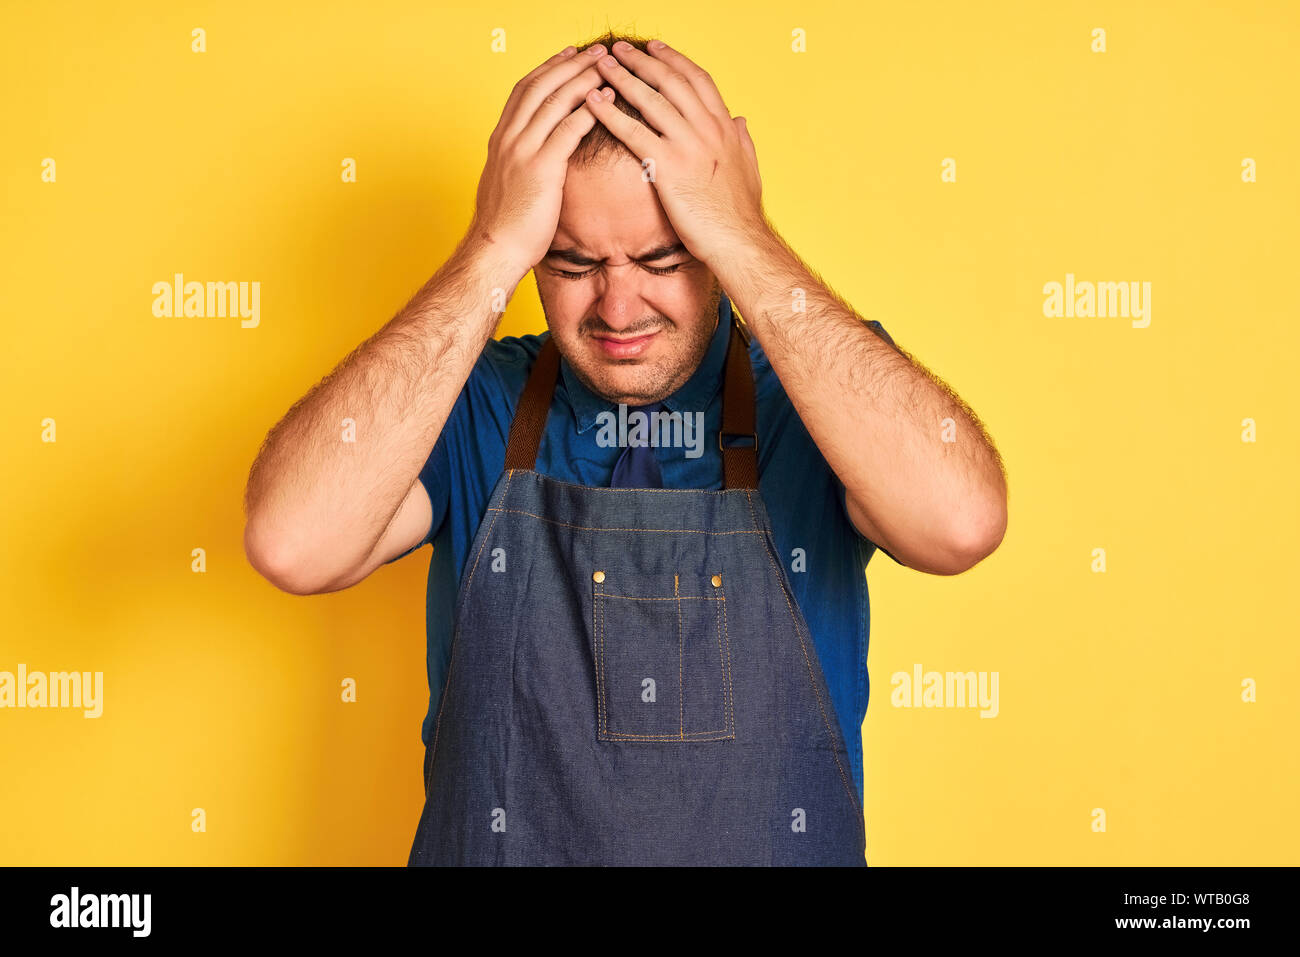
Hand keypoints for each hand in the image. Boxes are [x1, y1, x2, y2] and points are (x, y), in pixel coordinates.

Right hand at [467, 44, 614, 275]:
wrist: (495, 249)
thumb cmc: (505, 226)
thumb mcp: (507, 184)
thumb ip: (520, 162)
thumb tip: (535, 158)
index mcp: (500, 139)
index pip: (524, 90)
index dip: (548, 68)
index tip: (569, 54)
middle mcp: (508, 138)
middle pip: (540, 86)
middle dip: (570, 63)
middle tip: (596, 50)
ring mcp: (522, 151)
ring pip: (554, 101)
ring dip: (583, 79)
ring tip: (607, 66)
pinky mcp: (540, 169)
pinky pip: (567, 131)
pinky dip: (588, 111)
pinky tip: (606, 101)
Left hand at [582, 39, 766, 267]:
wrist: (739, 242)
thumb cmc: (741, 214)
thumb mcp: (750, 168)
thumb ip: (743, 141)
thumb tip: (740, 120)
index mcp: (724, 128)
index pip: (698, 80)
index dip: (674, 61)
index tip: (656, 49)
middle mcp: (707, 129)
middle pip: (671, 81)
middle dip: (642, 61)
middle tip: (619, 49)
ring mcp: (688, 145)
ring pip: (650, 99)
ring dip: (622, 77)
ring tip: (600, 65)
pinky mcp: (668, 167)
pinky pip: (633, 132)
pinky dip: (610, 113)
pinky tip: (592, 103)